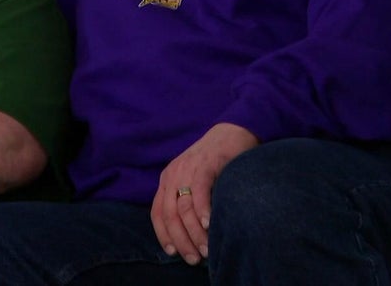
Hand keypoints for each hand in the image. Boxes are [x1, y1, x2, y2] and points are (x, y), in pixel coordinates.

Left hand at [152, 122, 258, 265]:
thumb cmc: (216, 162)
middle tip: (193, 258)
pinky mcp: (205, 165)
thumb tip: (190, 233)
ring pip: (183, 208)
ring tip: (205, 250)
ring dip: (193, 232)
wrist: (233, 132)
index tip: (173, 252)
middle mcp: (173, 174)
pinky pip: (198, 192)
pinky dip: (202, 211)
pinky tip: (208, 226)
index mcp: (167, 179)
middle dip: (180, 240)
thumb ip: (187, 199)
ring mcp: (187, 169)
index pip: (157, 212)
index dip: (163, 234)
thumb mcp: (194, 179)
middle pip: (169, 214)